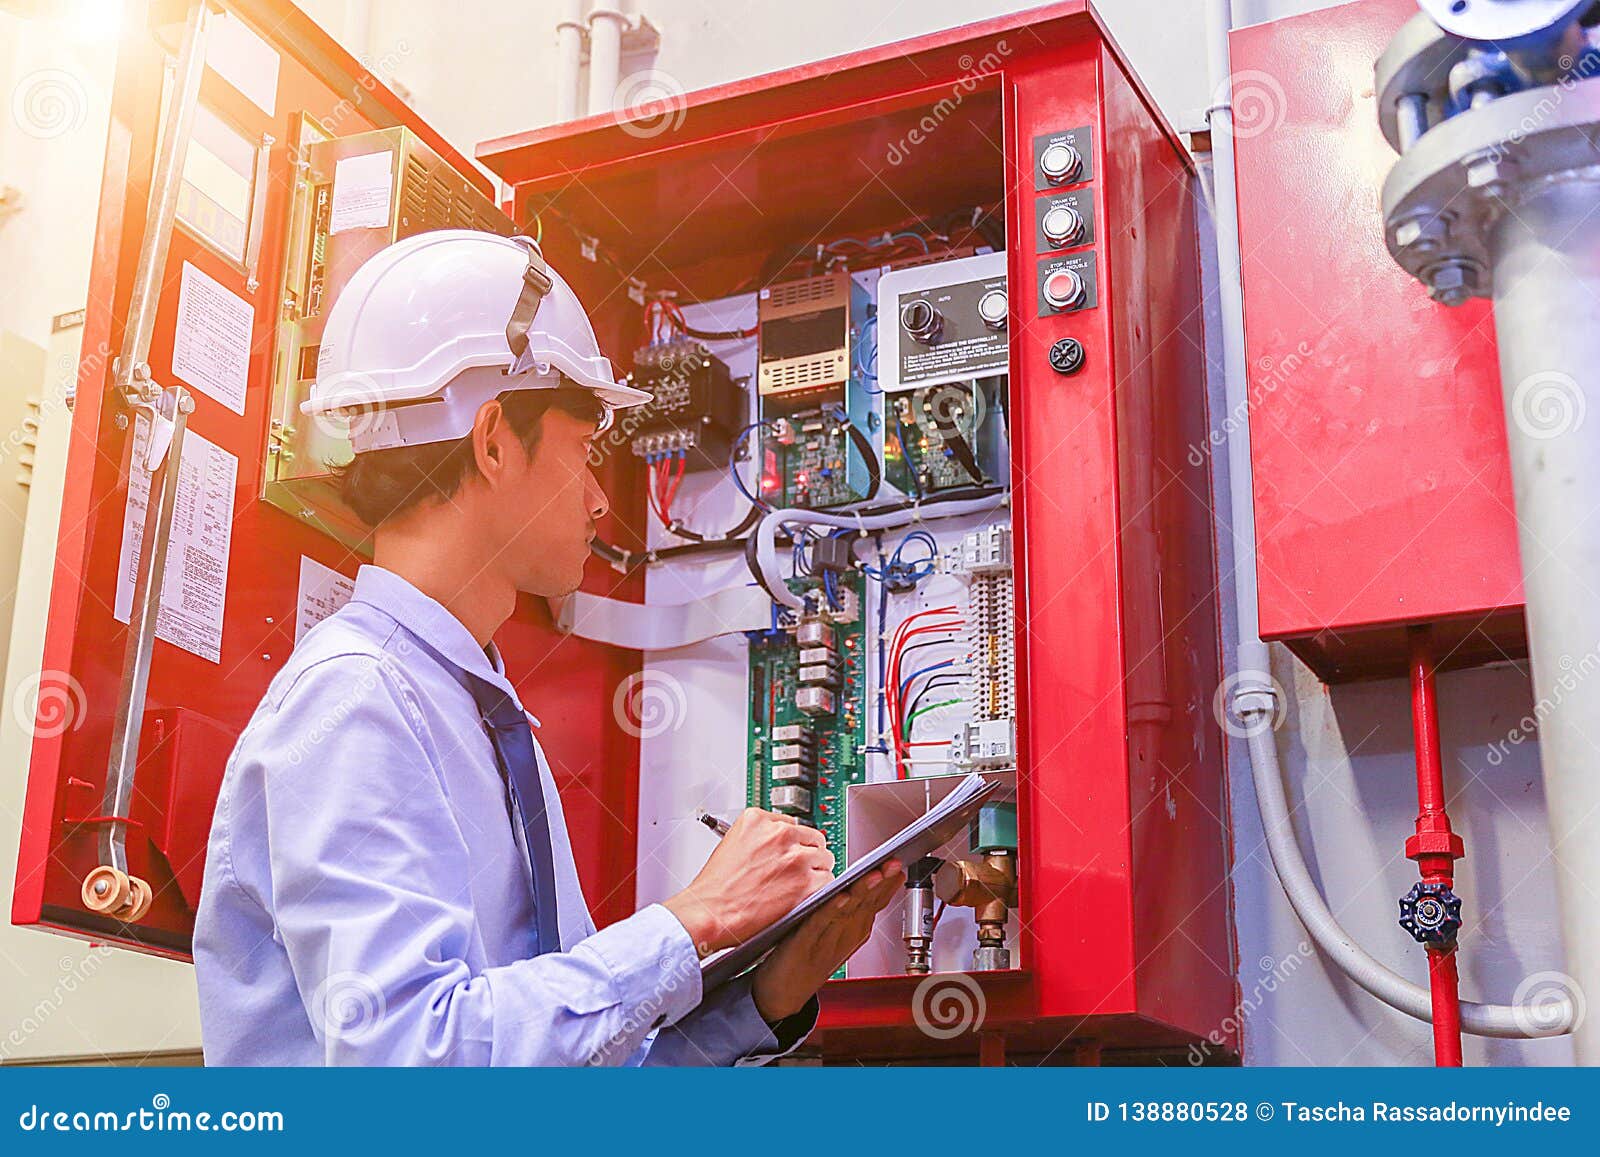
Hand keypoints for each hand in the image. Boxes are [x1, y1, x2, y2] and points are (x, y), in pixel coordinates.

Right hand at [663, 809, 834, 954]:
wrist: (709, 913)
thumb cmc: (715, 888)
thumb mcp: (731, 844)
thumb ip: (759, 838)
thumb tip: (779, 844)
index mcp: (758, 820)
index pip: (793, 824)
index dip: (794, 842)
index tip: (792, 852)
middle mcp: (779, 834)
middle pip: (813, 838)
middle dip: (808, 854)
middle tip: (797, 872)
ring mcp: (795, 857)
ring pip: (824, 858)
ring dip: (816, 871)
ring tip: (799, 886)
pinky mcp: (805, 883)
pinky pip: (828, 880)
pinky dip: (819, 889)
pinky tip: (804, 897)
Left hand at [751, 859, 904, 1021]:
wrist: (782, 996)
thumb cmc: (807, 961)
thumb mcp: (836, 933)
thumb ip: (850, 909)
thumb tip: (865, 880)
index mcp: (855, 930)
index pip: (876, 900)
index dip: (888, 881)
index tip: (898, 862)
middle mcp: (845, 935)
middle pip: (866, 903)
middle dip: (881, 881)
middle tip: (893, 864)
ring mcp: (826, 940)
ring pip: (848, 911)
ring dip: (862, 892)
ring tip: (874, 875)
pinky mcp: (803, 944)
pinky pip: (820, 923)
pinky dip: (831, 910)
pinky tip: (841, 897)